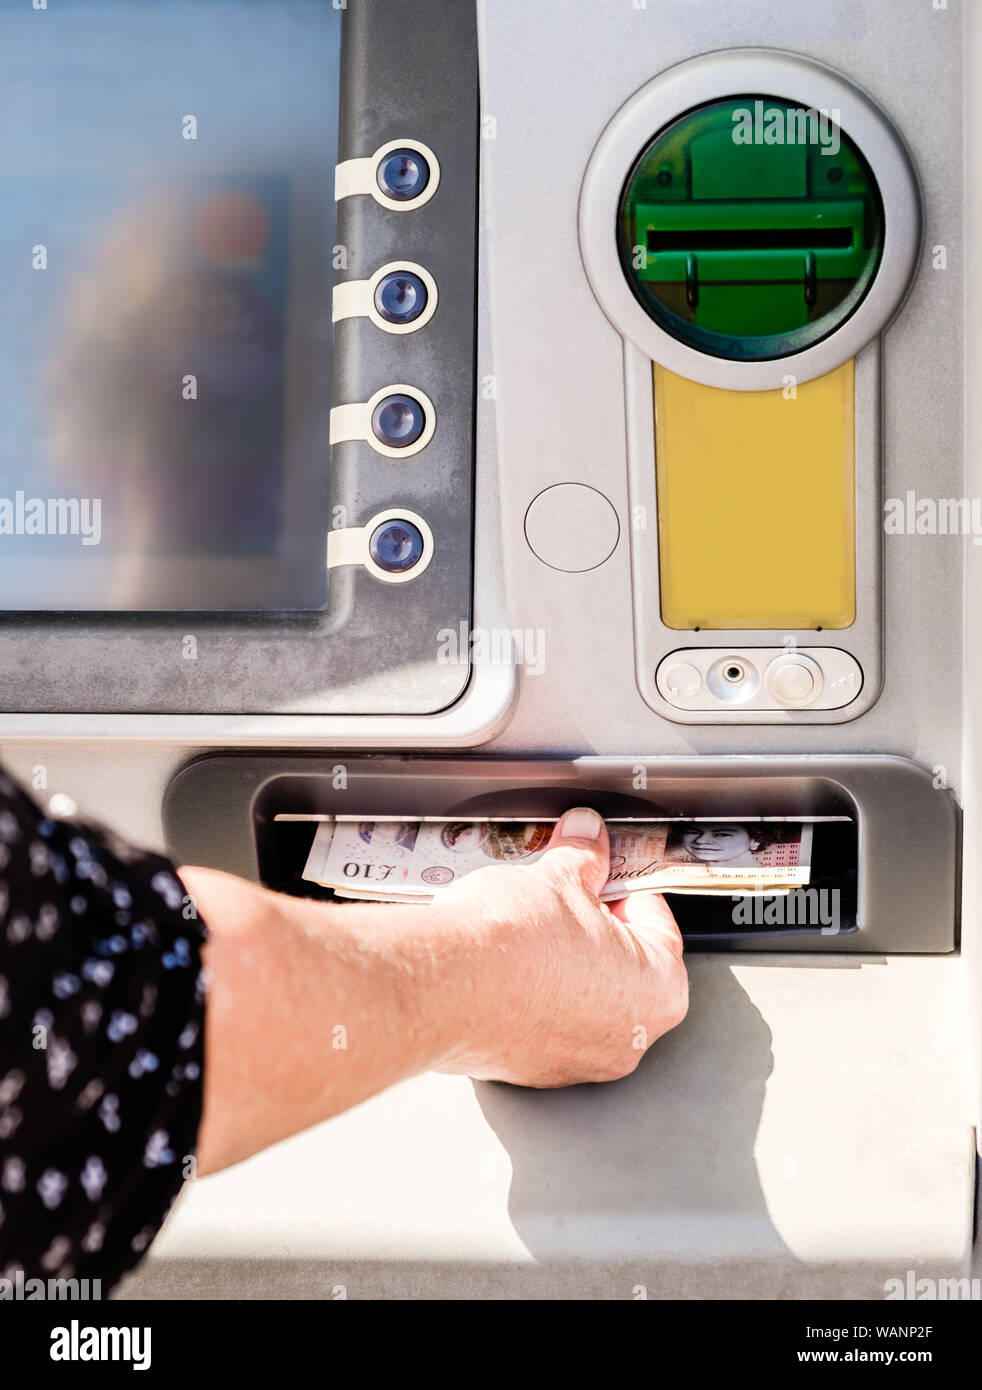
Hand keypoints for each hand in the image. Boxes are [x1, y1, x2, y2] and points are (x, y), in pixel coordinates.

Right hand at [433, 807, 688, 1086]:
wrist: (441, 985)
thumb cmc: (511, 944)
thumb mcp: (559, 877)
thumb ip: (584, 857)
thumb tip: (588, 838)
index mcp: (658, 991)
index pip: (658, 926)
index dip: (623, 889)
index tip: (600, 875)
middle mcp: (625, 1039)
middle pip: (623, 967)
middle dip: (593, 928)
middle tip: (563, 898)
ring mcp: (576, 1062)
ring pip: (582, 999)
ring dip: (561, 964)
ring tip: (528, 930)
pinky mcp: (529, 1070)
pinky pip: (543, 1023)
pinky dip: (529, 996)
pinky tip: (505, 966)